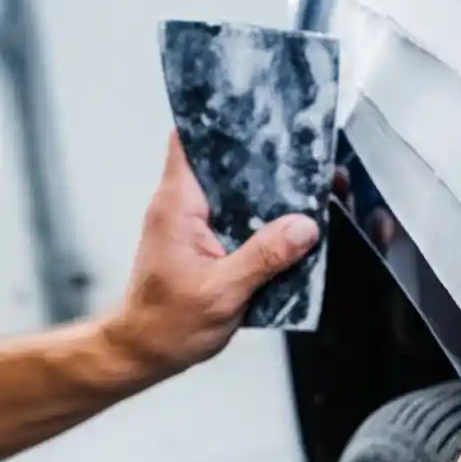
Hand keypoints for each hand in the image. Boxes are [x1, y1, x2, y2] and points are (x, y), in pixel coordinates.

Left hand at [102, 132, 319, 381]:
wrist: (146, 352)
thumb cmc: (167, 324)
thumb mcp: (222, 292)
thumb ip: (263, 257)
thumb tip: (303, 227)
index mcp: (178, 206)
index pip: (190, 141)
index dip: (221, 119)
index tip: (257, 109)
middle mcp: (185, 207)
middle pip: (226, 162)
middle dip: (265, 157)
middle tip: (307, 153)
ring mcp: (197, 224)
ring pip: (240, 191)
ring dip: (272, 191)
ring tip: (313, 185)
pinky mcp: (211, 242)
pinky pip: (244, 217)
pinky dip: (268, 218)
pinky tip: (296, 223)